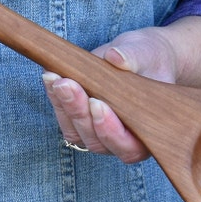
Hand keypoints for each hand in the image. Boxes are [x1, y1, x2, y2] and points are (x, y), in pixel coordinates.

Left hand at [43, 29, 175, 163]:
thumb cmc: (150, 59)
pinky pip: (64, 119)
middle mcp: (122, 141)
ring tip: (56, 79)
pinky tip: (51, 77)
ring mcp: (98, 133)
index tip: (97, 103)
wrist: (138, 56)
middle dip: (79, 113)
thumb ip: (133, 57)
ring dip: (64, 107)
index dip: (110, 131)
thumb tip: (116, 57)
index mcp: (148, 134)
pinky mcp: (80, 121)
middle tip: (67, 84)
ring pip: (76, 133)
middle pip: (96, 141)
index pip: (129, 148)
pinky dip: (55, 99)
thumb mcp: (146, 53)